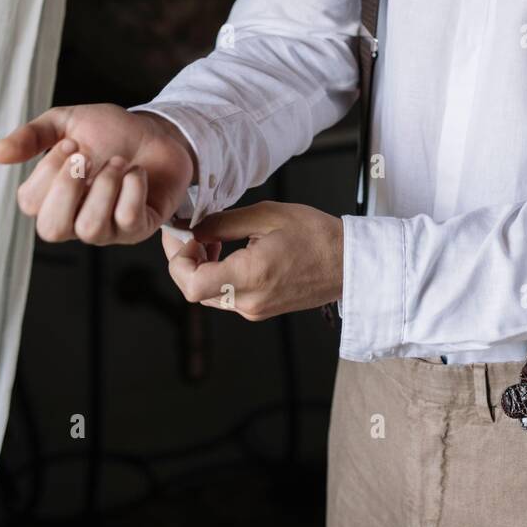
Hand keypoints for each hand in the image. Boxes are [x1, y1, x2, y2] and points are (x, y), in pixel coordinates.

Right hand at [0, 104, 195, 243]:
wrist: (158, 132)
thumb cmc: (110, 133)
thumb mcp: (67, 123)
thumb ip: (32, 137)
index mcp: (52, 197)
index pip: (30, 202)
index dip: (48, 170)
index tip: (72, 141)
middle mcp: (75, 219)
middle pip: (51, 230)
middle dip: (68, 188)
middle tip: (87, 157)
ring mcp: (107, 228)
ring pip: (90, 230)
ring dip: (105, 186)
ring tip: (119, 162)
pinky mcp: (138, 227)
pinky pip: (128, 221)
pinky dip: (133, 189)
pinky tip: (138, 172)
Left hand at [160, 200, 343, 318]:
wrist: (348, 263)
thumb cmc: (316, 236)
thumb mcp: (267, 215)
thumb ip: (223, 223)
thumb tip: (192, 227)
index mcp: (251, 275)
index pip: (191, 285)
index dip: (179, 260)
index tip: (186, 238)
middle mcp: (249, 300)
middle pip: (193, 290)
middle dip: (185, 260)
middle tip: (190, 232)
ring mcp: (254, 310)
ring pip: (206, 294)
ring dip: (200, 267)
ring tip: (213, 239)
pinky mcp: (259, 310)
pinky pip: (224, 296)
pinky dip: (216, 275)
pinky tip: (228, 252)